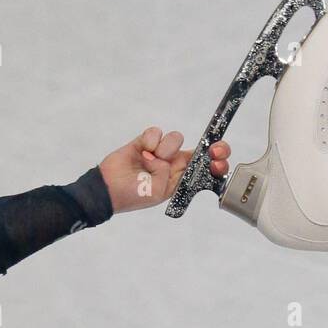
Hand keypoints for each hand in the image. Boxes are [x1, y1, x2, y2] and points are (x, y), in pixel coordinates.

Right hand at [98, 127, 230, 213]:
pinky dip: (150, 141)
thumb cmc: (132, 195)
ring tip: (148, 160)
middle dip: (211, 147)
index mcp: (181, 179)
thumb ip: (169, 174)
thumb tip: (165, 157)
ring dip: (165, 149)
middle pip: (200, 149)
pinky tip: (141, 152)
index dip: (217, 161)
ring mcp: (160, 151)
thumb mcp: (158, 192)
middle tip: (213, 150)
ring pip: (176, 138)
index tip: (220, 157)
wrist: (107, 188)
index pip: (205, 168)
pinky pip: (156, 132)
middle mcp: (174, 163)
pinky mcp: (146, 141)